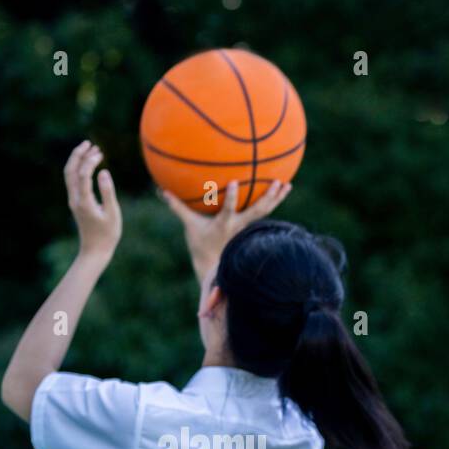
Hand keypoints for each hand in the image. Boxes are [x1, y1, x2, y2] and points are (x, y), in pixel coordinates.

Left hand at [64, 141, 121, 263]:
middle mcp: (75, 199)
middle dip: (78, 155)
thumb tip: (103, 172)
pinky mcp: (76, 202)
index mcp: (84, 202)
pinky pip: (73, 180)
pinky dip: (79, 169)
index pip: (83, 174)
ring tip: (90, 149)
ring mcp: (74, 201)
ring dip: (78, 160)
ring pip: (70, 175)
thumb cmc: (107, 234)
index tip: (101, 154)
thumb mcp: (112, 213)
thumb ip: (108, 192)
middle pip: (70, 171)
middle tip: (90, 144)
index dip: (90, 161)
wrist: (94, 251)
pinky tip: (89, 165)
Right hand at [161, 178, 291, 279]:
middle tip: (276, 183)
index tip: (234, 183)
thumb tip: (161, 191)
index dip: (232, 197)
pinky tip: (282, 190)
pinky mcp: (252, 228)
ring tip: (287, 185)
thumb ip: (178, 207)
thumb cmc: (200, 244)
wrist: (215, 266)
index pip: (228, 209)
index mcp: (224, 224)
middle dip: (266, 197)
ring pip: (265, 212)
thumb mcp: (189, 225)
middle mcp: (239, 225)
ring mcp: (248, 227)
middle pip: (257, 211)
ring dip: (276, 199)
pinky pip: (265, 213)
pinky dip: (274, 202)